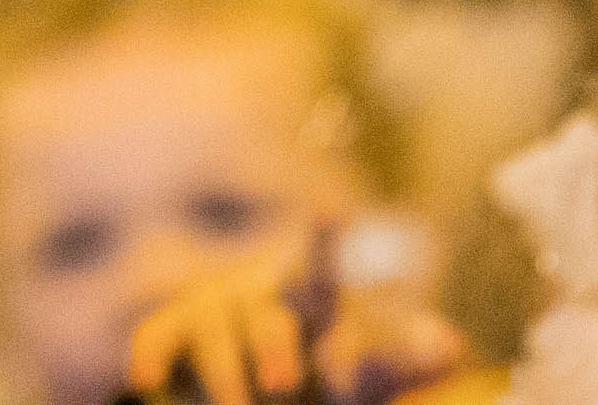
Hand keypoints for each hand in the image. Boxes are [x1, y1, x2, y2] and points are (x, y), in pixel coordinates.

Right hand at [125, 241, 468, 404]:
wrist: (266, 376)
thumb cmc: (324, 369)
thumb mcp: (368, 373)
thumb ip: (404, 359)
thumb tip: (451, 345)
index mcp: (311, 300)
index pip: (322, 273)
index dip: (324, 242)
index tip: (329, 211)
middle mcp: (257, 297)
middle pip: (266, 316)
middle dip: (274, 347)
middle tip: (289, 385)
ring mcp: (212, 312)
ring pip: (211, 330)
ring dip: (223, 371)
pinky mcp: (174, 336)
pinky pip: (155, 337)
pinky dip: (150, 356)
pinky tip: (146, 382)